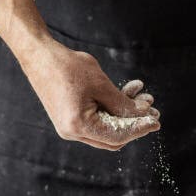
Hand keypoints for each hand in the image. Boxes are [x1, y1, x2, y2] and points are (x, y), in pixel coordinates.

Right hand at [23, 41, 159, 150]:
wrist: (39, 56)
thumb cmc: (67, 67)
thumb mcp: (101, 84)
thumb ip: (123, 104)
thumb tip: (143, 115)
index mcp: (78, 125)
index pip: (117, 136)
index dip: (139, 129)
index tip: (155, 121)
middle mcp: (72, 132)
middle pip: (112, 138)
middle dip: (133, 123)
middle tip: (152, 109)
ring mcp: (70, 128)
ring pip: (106, 129)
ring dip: (124, 114)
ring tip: (140, 94)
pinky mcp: (70, 120)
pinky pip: (96, 121)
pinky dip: (111, 110)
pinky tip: (125, 92)